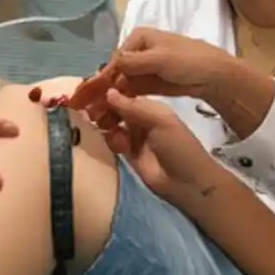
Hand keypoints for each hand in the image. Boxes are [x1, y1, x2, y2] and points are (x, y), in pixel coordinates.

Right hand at [68, 28, 239, 112]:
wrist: (216, 75)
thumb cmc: (189, 60)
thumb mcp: (161, 58)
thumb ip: (134, 62)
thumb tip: (110, 64)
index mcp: (138, 38)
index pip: (113, 62)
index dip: (98, 80)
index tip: (84, 97)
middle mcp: (137, 52)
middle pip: (113, 73)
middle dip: (98, 91)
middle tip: (82, 109)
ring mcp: (144, 68)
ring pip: (120, 84)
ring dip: (106, 98)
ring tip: (94, 116)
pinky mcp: (150, 83)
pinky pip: (130, 92)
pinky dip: (120, 101)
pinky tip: (109, 113)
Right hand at [99, 89, 212, 203]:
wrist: (185, 183)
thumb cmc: (178, 147)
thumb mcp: (160, 122)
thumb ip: (133, 107)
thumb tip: (108, 92)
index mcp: (149, 105)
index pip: (123, 92)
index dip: (107, 90)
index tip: (89, 91)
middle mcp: (139, 117)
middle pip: (113, 106)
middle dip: (101, 106)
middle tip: (88, 111)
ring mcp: (133, 134)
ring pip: (109, 122)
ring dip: (103, 122)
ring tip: (102, 126)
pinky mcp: (127, 152)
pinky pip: (112, 140)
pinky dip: (110, 139)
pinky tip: (119, 145)